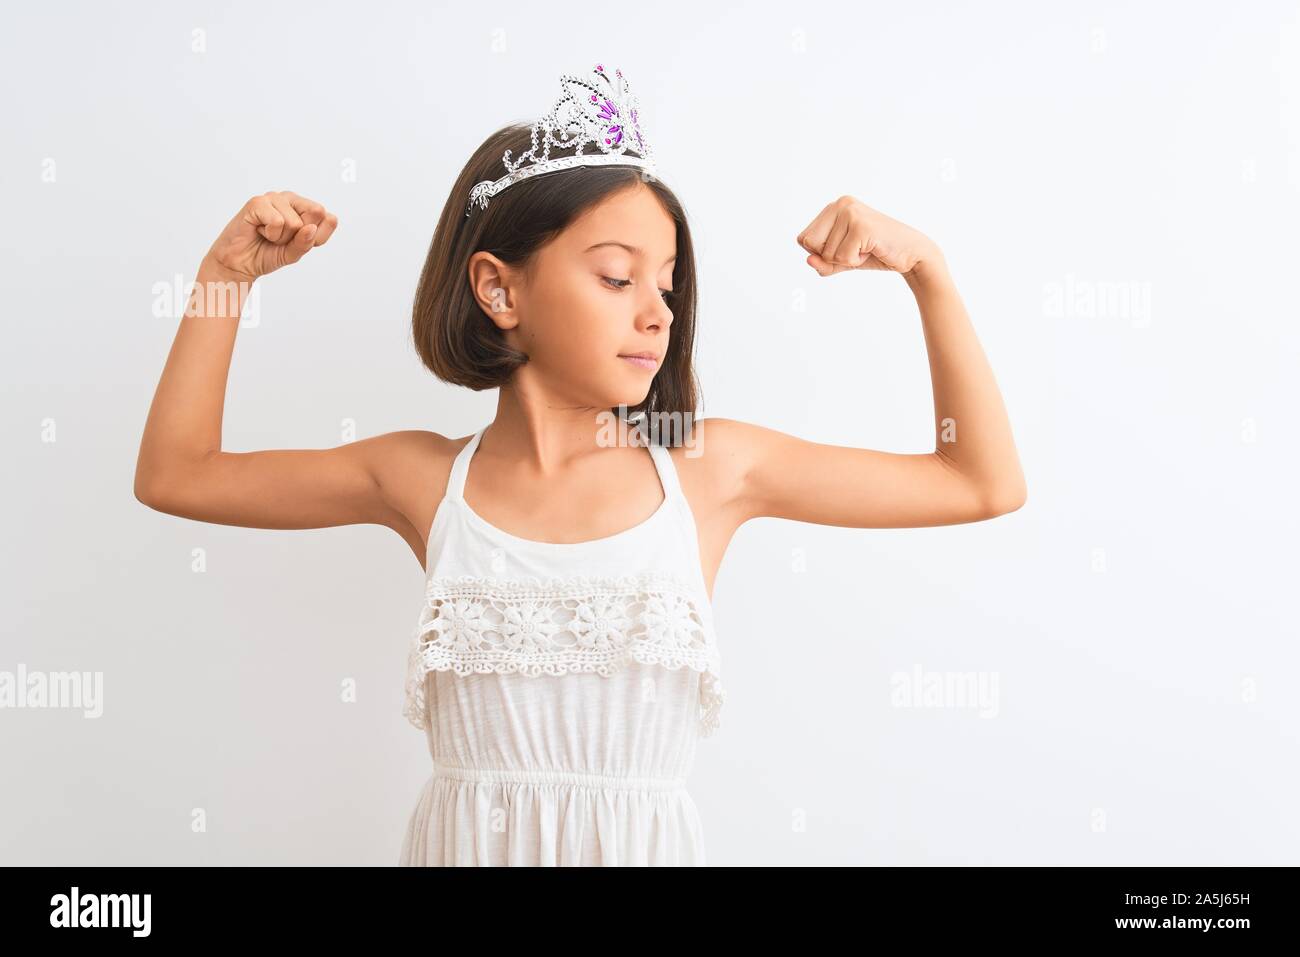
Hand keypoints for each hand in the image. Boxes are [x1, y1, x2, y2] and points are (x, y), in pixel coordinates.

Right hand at [203, 190, 337, 281]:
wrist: (240, 263)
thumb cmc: (267, 253)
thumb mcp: (294, 253)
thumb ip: (306, 243)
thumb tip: (311, 228)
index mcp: (305, 208)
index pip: (329, 219)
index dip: (317, 238)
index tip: (299, 242)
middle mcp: (291, 199)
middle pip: (316, 213)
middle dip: (299, 235)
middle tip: (282, 238)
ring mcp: (274, 198)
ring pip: (295, 222)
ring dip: (281, 237)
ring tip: (268, 235)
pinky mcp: (258, 202)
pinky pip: (277, 221)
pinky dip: (270, 234)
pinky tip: (259, 230)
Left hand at [796, 196, 938, 277]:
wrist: (911, 255)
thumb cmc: (875, 254)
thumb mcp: (842, 261)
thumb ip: (822, 263)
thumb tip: (809, 260)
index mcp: (834, 207)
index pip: (803, 239)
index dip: (821, 252)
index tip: (846, 246)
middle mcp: (840, 203)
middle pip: (809, 244)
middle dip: (831, 256)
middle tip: (856, 248)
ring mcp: (850, 212)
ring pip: (827, 253)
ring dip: (847, 259)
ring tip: (866, 248)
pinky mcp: (861, 225)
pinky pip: (842, 257)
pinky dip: (856, 262)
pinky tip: (871, 250)